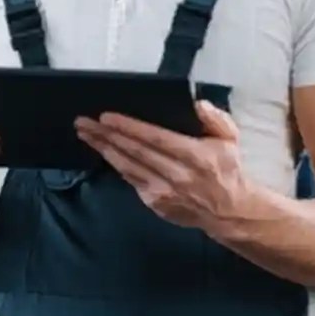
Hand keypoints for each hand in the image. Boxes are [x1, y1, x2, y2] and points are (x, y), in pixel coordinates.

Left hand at [75, 101, 247, 231]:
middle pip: (135, 151)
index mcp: (195, 156)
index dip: (129, 127)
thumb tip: (197, 104)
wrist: (228, 211)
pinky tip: (103, 152)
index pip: (156, 138)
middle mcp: (177, 174)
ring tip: (85, 134)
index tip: (107, 117)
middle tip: (84, 122)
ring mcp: (163, 191)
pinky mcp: (155, 202)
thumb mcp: (230, 139)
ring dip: (104, 149)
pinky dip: (115, 165)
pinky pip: (131, 180)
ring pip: (127, 167)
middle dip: (107, 135)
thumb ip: (216, 118)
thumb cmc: (226, 169)